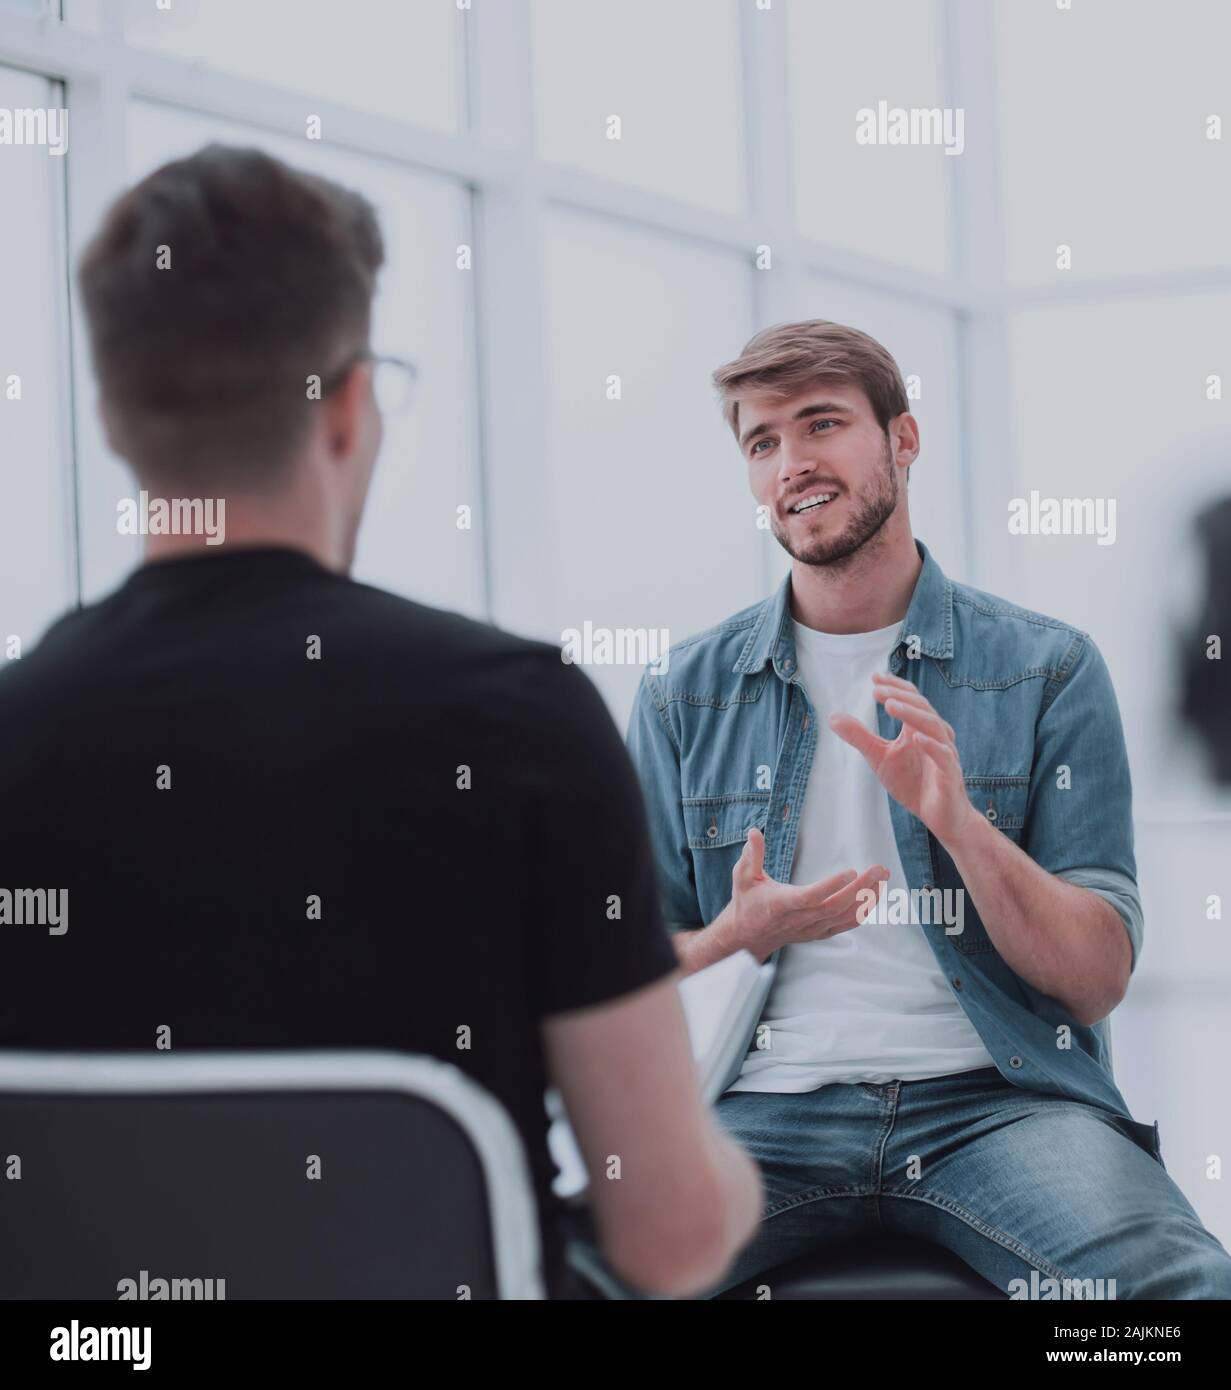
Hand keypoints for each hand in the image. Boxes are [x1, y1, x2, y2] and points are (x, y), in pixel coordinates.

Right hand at [722, 826, 888, 963]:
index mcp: (782, 904)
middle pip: (835, 906)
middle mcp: (800, 919)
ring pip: (845, 916)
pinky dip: (863, 912)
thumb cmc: (747, 903)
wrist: (747, 937)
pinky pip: (845, 925)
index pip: (810, 897)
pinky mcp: (819, 933)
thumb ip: (752, 855)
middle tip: (878, 869)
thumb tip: (755, 832)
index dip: (831, 886)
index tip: (849, 871)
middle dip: (860, 888)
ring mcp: (812, 928)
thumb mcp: (743, 876)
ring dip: (867, 897)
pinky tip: (874, 896)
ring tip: (881, 877)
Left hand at [828, 671, 978, 847]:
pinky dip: (931, 745)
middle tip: (876, 689)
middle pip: (922, 708)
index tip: (874, 678)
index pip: (912, 700)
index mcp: (920, 728)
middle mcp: (936, 736)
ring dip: (912, 714)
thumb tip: (832, 716)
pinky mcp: (950, 776)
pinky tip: (916, 738)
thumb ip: (860, 737)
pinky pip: (943, 757)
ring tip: (891, 705)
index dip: (895, 687)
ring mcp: (945, 755)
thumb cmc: (914, 784)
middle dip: (899, 696)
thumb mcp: (880, 758)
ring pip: (934, 727)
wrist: (942, 818)